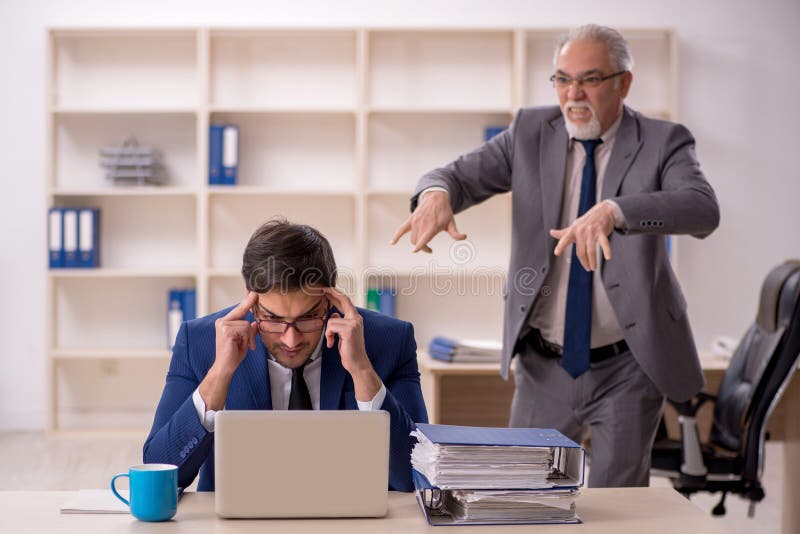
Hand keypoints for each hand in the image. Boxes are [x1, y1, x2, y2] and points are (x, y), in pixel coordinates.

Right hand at [200, 291, 258, 409]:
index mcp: (225, 322)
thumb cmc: (234, 354)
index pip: (239, 309)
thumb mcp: (245, 340)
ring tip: (244, 346)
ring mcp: (222, 325)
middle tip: (249, 339)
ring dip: (249, 337)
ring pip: (246, 324)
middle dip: (250, 330)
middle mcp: (222, 321)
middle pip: (244, 316)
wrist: (226, 367)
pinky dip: (247, 339)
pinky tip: (243, 346)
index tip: (254, 291)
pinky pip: (244, 329)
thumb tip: (255, 323)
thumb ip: (249, 330)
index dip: (247, 301)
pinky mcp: (226, 330)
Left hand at [323, 287, 381, 401]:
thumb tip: (333, 315)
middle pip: (343, 300)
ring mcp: (354, 323)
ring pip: (332, 320)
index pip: (346, 301)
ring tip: (332, 341)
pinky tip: (333, 344)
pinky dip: (329, 336)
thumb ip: (340, 323)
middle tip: (322, 289)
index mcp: (355, 318)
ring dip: (328, 332)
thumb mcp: (343, 334)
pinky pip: (331, 327)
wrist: (357, 363)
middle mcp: (356, 318)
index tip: (328, 289)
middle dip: (332, 294)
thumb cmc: (349, 350)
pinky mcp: (349, 329)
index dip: (337, 294)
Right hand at [390, 190, 466, 252]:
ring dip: (416, 243)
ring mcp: (415, 221)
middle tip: (429, 250)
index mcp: (432, 226)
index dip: (420, 245)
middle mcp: (423, 224)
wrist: (436, 197)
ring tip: (423, 246)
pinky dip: (396, 236)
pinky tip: (392, 243)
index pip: (424, 237)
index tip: (415, 250)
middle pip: (417, 241)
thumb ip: (455, 233)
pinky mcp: (411, 219)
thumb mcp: (451, 222)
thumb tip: (463, 237)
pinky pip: (401, 229)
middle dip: (422, 248)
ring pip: (412, 238)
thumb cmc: (444, 212)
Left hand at [551, 201, 615, 270]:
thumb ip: (564, 232)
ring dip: (592, 261)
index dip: (560, 246)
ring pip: (591, 250)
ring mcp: (591, 231)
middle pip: (581, 251)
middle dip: (584, 262)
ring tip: (593, 267)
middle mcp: (581, 231)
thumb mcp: (574, 226)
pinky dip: (606, 251)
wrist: (602, 210)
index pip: (565, 239)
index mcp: (573, 230)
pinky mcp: (601, 231)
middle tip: (587, 268)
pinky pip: (604, 243)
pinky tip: (608, 257)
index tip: (556, 253)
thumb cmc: (587, 221)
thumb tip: (551, 232)